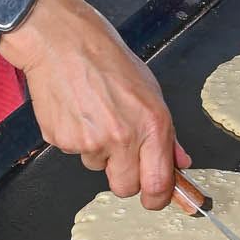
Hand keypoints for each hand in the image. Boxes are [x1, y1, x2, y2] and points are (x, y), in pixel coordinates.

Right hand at [0, 0, 182, 205]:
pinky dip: (75, 137)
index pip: (158, 184)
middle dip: (125, 177)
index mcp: (151, 124)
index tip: (156, 198)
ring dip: (98, 150)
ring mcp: (89, 142)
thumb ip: (166, 133)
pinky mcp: (61, 141)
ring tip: (94, 112)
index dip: (158, 198)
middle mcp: (122, 137)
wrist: (60, 41)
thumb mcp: (149, 90)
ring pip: (97, 167)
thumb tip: (179, 161)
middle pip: (125, 187)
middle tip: (121, 153)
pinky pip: (74, 152)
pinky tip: (76, 109)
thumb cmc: (105, 57)